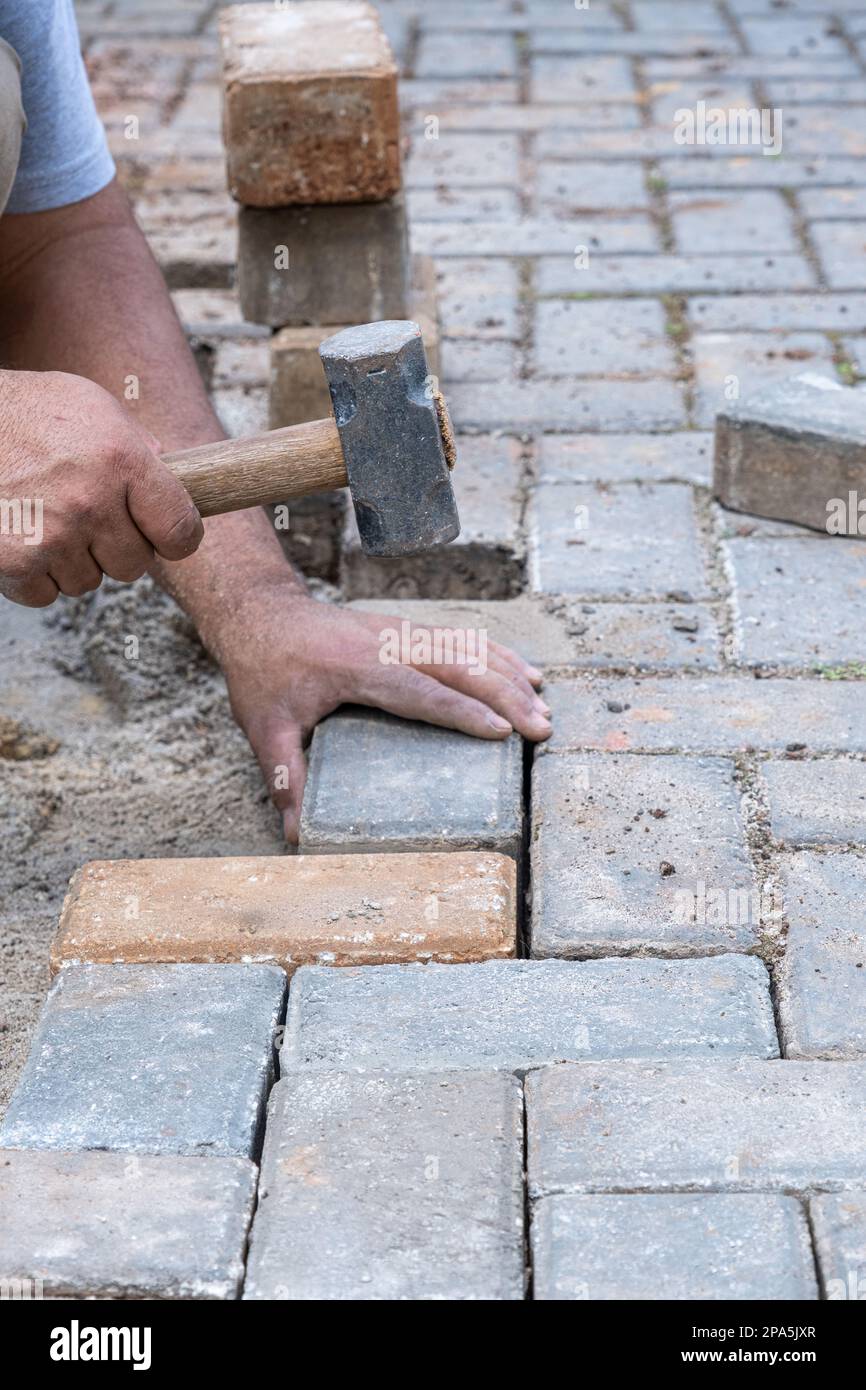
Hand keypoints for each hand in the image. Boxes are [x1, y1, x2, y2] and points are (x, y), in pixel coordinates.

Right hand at [0, 369, 203, 605]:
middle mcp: (92, 501)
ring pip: (89, 583)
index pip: (181, 530)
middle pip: (135, 566)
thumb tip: (168, 472)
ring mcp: (53, 535)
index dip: (176, 538)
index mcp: (121, 459)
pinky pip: (47, 595)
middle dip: (116, 548)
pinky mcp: (15, 562)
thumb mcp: (88, 405)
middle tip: (88, 519)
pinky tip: (23, 537)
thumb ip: (133, 442)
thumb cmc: (24, 411)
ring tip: (46, 519)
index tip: (163, 535)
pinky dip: (36, 576)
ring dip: (73, 561)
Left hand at [220, 589, 551, 843]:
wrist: (261, 613)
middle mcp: (386, 643)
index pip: (418, 690)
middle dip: (504, 694)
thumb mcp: (264, 725)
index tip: (500, 730)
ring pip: (466, 647)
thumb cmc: (263, 671)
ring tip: (545, 703)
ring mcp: (400, 631)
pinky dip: (497, 654)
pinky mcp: (406, 628)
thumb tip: (293, 832)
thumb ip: (283, 774)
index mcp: (356, 667)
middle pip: (457, 665)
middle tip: (540, 727)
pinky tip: (525, 670)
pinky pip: (460, 638)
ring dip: (509, 673)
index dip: (461, 711)